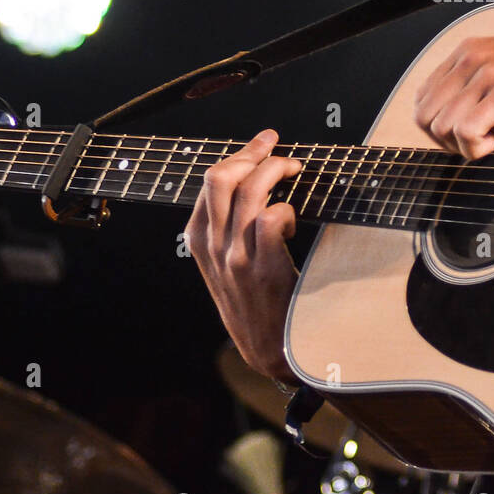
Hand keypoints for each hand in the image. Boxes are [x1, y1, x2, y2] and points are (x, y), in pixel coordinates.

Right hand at [184, 129, 302, 382]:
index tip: (263, 143)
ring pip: (247, 192)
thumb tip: (253, 185)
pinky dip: (285, 209)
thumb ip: (230, 230)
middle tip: (278, 148)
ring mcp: (236, 259)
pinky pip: (269, 220)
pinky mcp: (263, 271)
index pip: (209, 183)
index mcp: (199, 242)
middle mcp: (213, 247)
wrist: (270, 350)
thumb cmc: (256, 303)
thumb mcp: (227, 266)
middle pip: (220, 178)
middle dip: (252, 152)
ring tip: (294, 170)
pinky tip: (293, 218)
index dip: (239, 155)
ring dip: (275, 170)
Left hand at [412, 28, 493, 160]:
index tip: (462, 132)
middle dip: (445, 139)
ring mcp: (485, 77)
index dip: (437, 123)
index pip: (423, 95)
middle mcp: (470, 60)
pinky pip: (465, 133)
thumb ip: (479, 84)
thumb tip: (459, 116)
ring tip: (491, 140)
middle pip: (425, 114)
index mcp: (467, 52)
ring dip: (463, 145)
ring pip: (441, 126)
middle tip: (474, 142)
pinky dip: (476, 148)